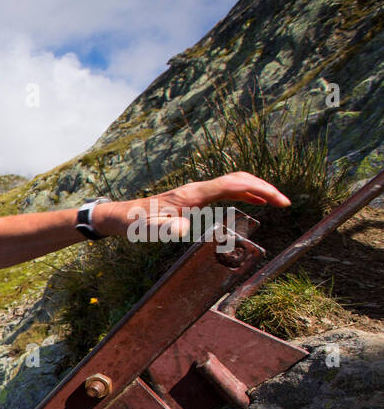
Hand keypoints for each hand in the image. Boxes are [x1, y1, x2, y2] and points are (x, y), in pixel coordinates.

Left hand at [113, 171, 289, 242]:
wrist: (122, 215)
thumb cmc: (136, 223)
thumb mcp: (150, 229)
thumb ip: (166, 229)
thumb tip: (184, 229)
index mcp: (193, 194)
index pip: (234, 185)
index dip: (260, 190)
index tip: (280, 201)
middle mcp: (198, 188)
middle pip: (239, 179)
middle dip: (265, 188)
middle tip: (285, 202)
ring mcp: (196, 192)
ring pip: (234, 183)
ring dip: (257, 189)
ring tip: (277, 201)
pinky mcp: (194, 198)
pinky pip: (225, 191)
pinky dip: (244, 193)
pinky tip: (253, 202)